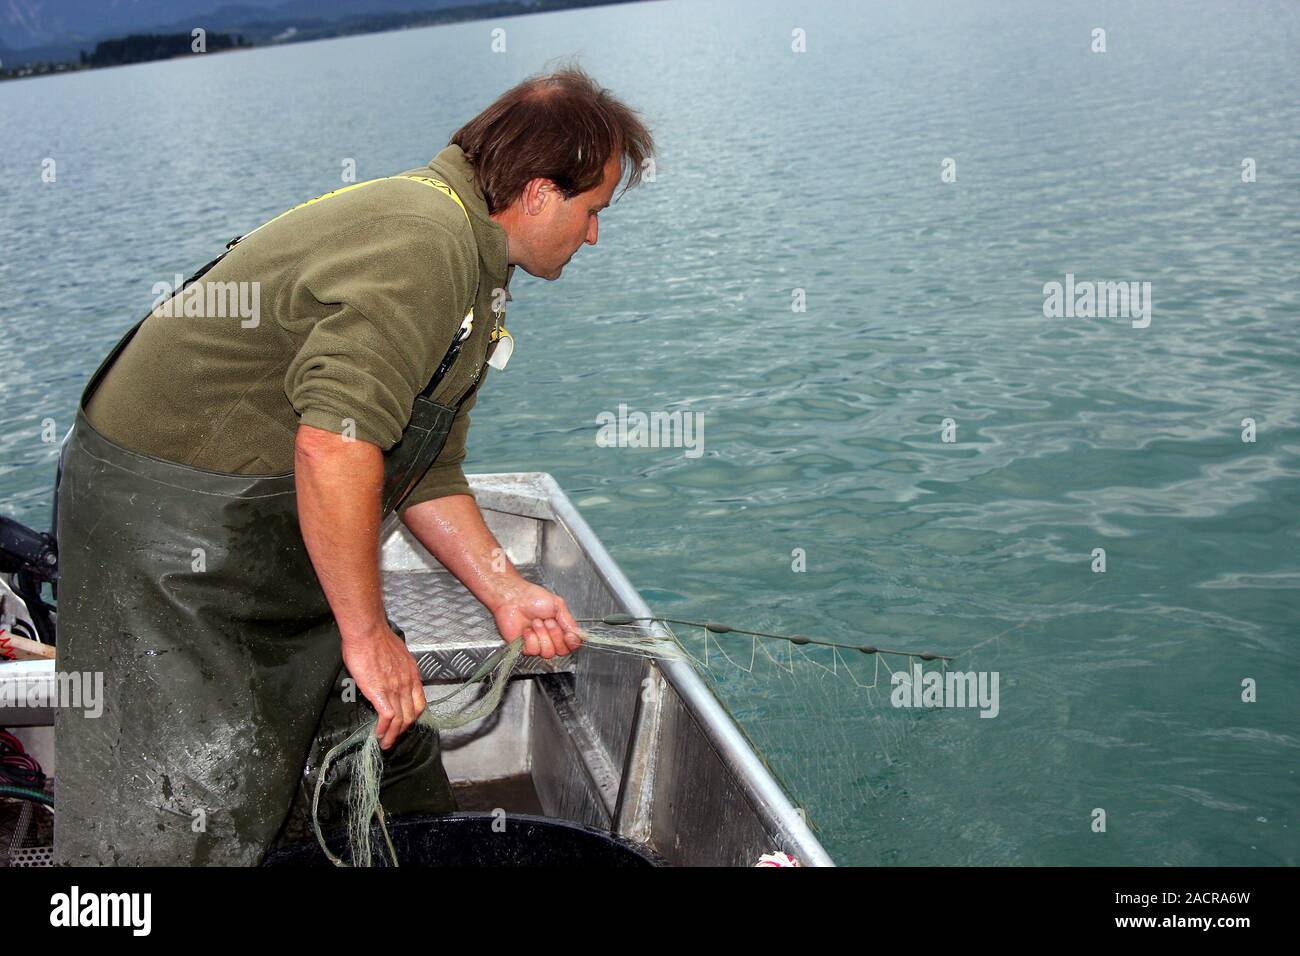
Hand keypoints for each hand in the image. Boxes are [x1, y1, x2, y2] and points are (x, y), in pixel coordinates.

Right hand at [340, 624, 425, 749]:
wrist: (368, 632)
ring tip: (385, 744)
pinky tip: (378, 734)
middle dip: (403, 730)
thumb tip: (389, 675)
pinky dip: (384, 729)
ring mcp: (395, 688)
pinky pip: (387, 717)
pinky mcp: (380, 692)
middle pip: (412, 715)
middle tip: (394, 738)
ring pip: (401, 720)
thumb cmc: (376, 639)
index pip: (420, 702)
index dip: (413, 717)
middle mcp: (407, 683)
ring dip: (393, 735)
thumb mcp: (395, 654)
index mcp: (412, 674)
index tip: (405, 724)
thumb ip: (395, 668)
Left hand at [492, 581, 581, 658]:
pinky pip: (533, 651)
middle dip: (555, 635)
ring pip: (548, 653)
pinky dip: (530, 639)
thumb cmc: (532, 597)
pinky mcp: (525, 647)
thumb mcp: (558, 605)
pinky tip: (527, 629)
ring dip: (542, 635)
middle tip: (547, 621)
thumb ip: (569, 621)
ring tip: (535, 623)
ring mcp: (538, 643)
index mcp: (560, 627)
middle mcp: (550, 637)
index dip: (572, 642)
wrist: (513, 598)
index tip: (569, 635)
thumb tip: (578, 635)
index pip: (572, 644)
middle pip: (562, 651)